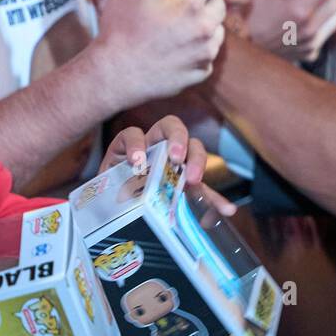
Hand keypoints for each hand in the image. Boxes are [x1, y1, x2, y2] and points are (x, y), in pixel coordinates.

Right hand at [90, 0, 225, 105]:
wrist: (111, 76)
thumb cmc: (116, 30)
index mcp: (188, 2)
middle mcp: (204, 27)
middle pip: (218, 1)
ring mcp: (205, 52)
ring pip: (217, 28)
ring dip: (205, 22)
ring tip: (181, 22)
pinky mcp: (202, 71)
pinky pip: (208, 52)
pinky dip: (198, 47)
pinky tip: (177, 45)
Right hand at [99, 114, 234, 215]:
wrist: (107, 207)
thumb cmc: (141, 200)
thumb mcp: (169, 202)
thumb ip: (198, 202)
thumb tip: (229, 210)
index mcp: (180, 162)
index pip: (196, 155)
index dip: (202, 166)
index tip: (197, 182)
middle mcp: (166, 149)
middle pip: (187, 135)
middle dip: (191, 149)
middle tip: (187, 169)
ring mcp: (146, 143)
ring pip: (167, 125)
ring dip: (174, 139)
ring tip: (171, 158)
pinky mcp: (122, 145)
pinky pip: (131, 133)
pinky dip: (136, 144)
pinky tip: (136, 160)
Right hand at [245, 0, 335, 62]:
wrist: (243, 42)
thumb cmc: (254, 10)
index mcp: (302, 9)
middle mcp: (311, 29)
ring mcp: (312, 43)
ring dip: (332, 6)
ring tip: (316, 0)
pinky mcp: (310, 53)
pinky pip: (326, 32)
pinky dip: (321, 22)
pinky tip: (305, 19)